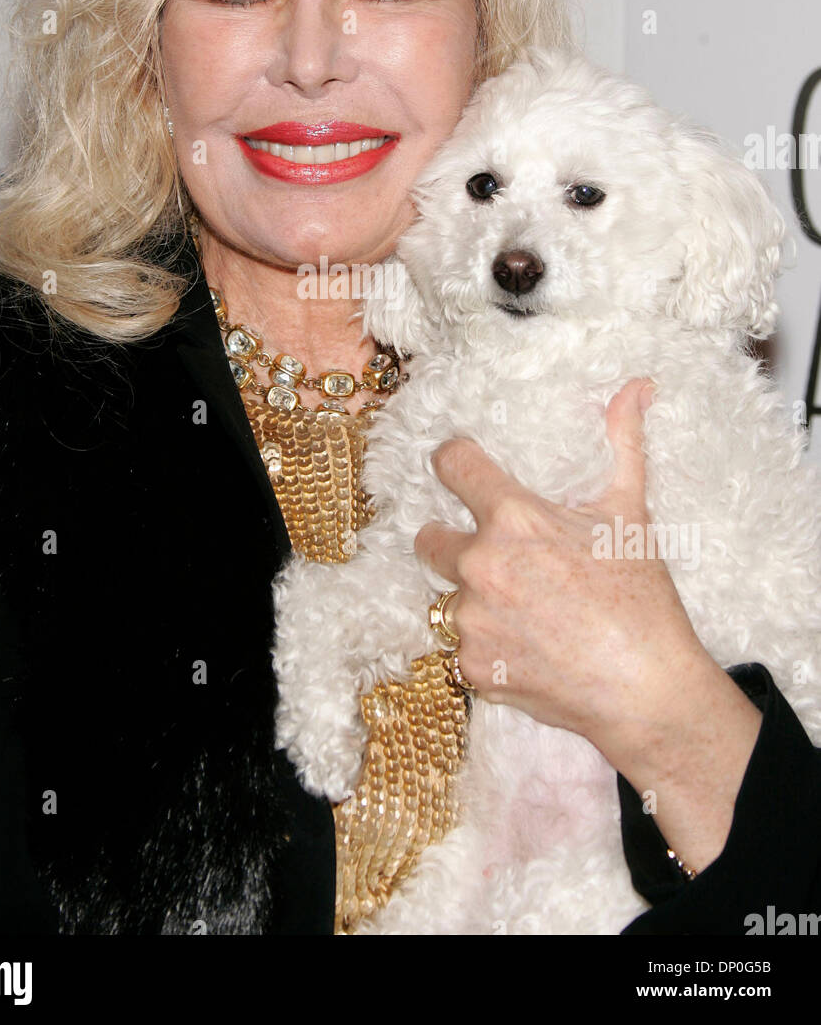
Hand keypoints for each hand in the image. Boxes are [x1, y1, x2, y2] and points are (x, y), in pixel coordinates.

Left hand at [415, 376, 762, 870]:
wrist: (647, 691)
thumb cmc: (641, 598)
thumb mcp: (631, 512)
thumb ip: (621, 442)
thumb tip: (635, 386)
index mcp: (512, 519)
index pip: (451, 464)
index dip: (455, 462)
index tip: (462, 469)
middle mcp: (479, 566)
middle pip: (429, 538)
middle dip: (454, 542)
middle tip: (497, 557)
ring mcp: (470, 621)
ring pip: (448, 597)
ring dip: (473, 600)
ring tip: (522, 612)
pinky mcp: (471, 667)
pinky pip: (463, 648)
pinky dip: (487, 647)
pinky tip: (525, 649)